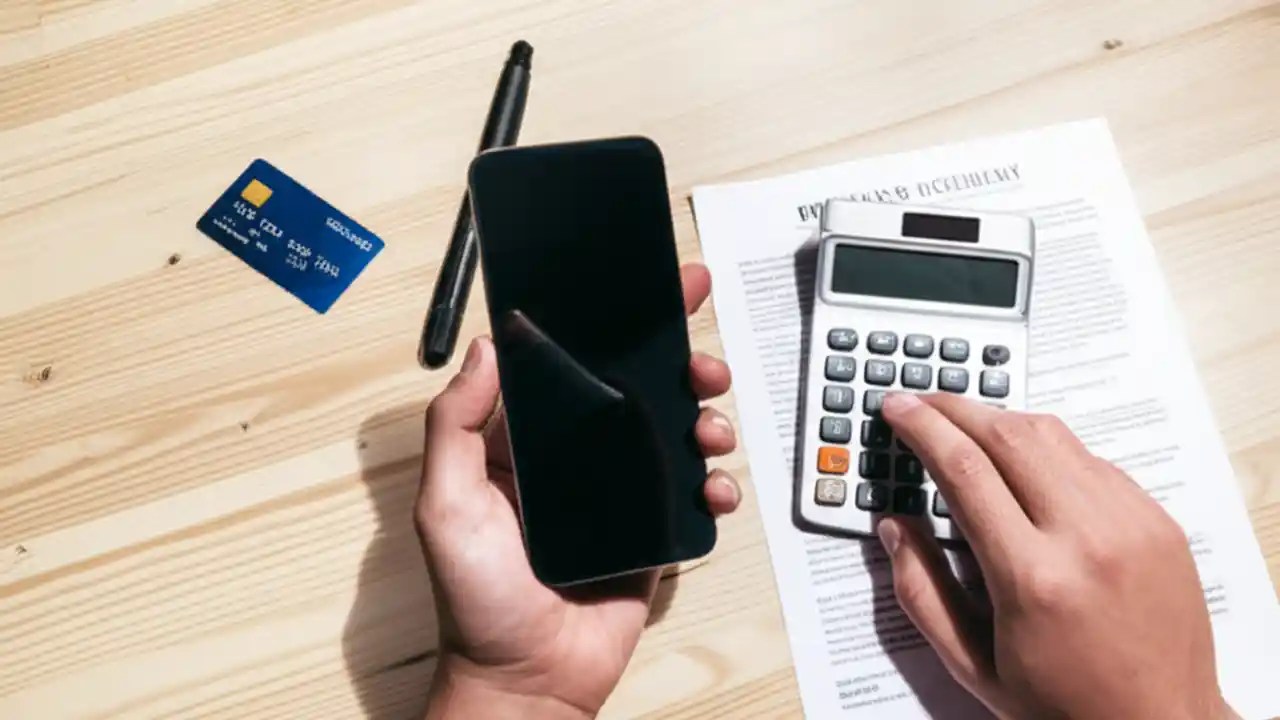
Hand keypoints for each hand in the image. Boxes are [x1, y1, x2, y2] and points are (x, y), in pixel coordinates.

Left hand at [416, 263, 741, 718]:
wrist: (529, 680)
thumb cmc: (477, 600)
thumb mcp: (445, 504)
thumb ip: (455, 425)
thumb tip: (488, 348)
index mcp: (528, 439)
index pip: (572, 364)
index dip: (610, 324)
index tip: (650, 291)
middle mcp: (578, 456)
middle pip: (637, 387)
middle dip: (677, 361)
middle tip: (700, 361)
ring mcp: (620, 491)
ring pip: (674, 430)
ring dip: (703, 414)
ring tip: (709, 424)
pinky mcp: (654, 530)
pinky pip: (694, 490)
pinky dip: (715, 481)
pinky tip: (713, 486)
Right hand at [877, 393, 1233, 719]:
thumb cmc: (1068, 707)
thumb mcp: (973, 665)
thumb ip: (923, 592)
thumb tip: (894, 526)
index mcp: (1033, 579)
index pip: (965, 470)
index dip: (923, 427)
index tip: (899, 407)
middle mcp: (1088, 539)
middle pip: (1009, 435)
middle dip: (956, 407)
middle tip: (924, 401)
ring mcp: (1132, 524)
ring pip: (1055, 436)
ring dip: (1002, 420)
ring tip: (967, 424)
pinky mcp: (1157, 522)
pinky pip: (1094, 461)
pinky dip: (1049, 450)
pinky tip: (1025, 464)